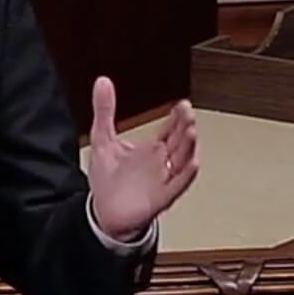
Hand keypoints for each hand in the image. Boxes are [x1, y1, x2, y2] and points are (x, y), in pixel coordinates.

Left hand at [87, 76, 199, 240]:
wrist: (103, 213)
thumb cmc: (108, 180)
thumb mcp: (103, 139)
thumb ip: (104, 110)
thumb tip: (102, 81)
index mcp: (151, 150)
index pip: (171, 129)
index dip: (178, 117)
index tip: (183, 104)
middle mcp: (160, 163)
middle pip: (179, 142)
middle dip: (185, 126)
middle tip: (187, 111)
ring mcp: (162, 180)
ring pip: (182, 161)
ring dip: (188, 147)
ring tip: (191, 131)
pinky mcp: (160, 198)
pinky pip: (177, 186)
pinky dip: (185, 175)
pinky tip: (191, 163)